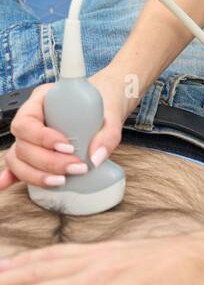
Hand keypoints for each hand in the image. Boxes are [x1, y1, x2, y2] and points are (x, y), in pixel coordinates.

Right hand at [0, 65, 135, 191]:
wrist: (107, 102)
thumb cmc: (104, 102)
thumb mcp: (111, 112)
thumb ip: (108, 134)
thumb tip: (95, 158)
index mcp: (42, 99)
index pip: (27, 122)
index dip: (42, 138)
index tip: (67, 147)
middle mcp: (32, 118)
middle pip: (23, 145)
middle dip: (47, 162)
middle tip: (76, 168)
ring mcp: (31, 137)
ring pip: (18, 159)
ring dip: (36, 175)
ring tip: (62, 181)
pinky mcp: (36, 153)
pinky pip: (17, 165)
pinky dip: (11, 177)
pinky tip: (6, 185)